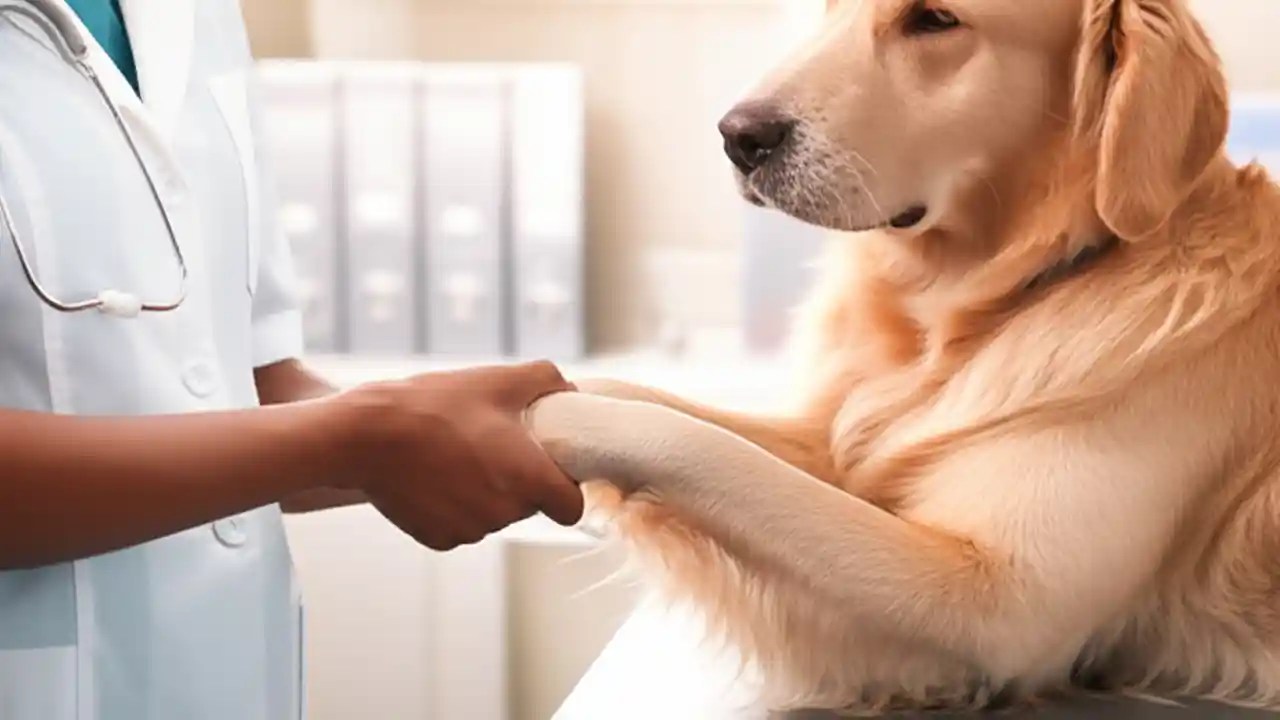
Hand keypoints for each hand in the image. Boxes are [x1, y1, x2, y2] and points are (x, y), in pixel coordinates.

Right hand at [335, 361, 582, 550]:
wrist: (367, 435)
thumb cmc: (435, 406)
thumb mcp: (498, 379)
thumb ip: (547, 380)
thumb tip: (569, 390)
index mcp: (529, 479)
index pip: (571, 507)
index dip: (565, 487)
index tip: (549, 467)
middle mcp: (504, 513)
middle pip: (529, 506)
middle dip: (519, 481)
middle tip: (492, 445)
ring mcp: (470, 530)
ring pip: (493, 515)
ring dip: (485, 492)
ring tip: (457, 454)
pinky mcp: (439, 538)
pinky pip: (459, 524)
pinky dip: (453, 505)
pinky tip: (434, 475)